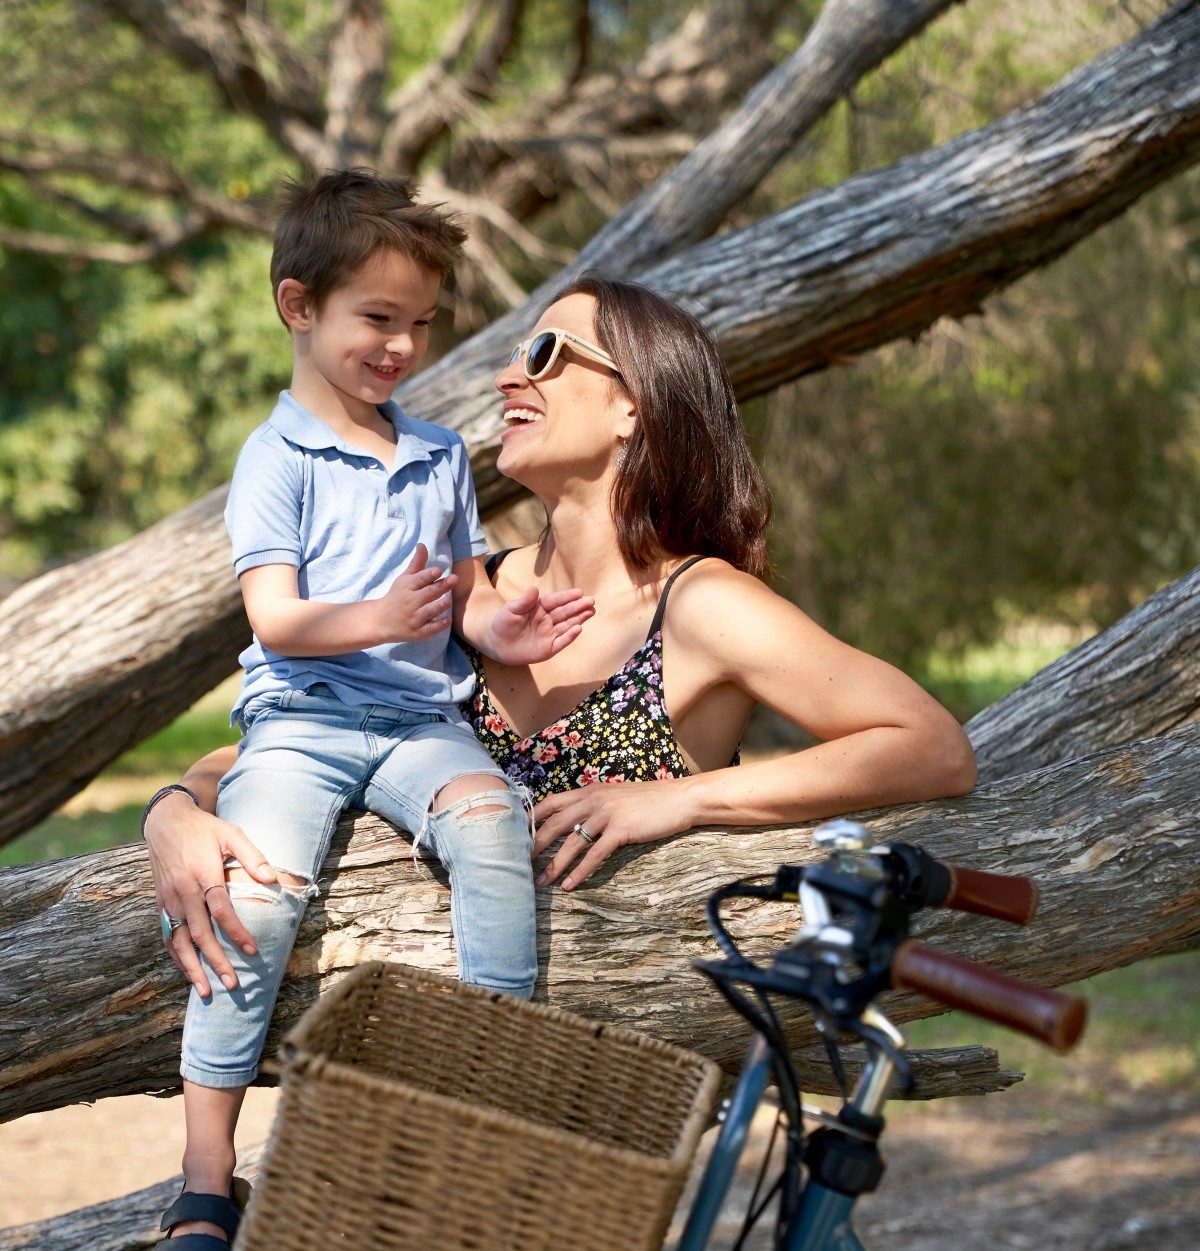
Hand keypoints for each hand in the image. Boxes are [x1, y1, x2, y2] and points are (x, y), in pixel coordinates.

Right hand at [144, 793, 276, 995]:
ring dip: (192, 968)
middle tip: (233, 984)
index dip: (236, 932)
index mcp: (202, 874)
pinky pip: (168, 935)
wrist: (166, 821)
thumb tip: (273, 879)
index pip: (221, 910)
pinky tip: (188, 972)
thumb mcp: (232, 833)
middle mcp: (183, 891)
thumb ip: (252, 856)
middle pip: (200, 933)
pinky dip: (177, 956)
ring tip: (207, 991)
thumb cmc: (205, 829)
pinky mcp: (160, 904)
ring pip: (179, 941)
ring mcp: (169, 900)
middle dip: (216, 961)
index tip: (252, 950)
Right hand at [375, 544, 457, 641]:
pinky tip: (448, 620)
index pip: (419, 580)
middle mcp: (410, 602)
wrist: (380, 620)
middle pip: (427, 594)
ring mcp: (413, 618)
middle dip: (441, 587)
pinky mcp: (416, 632)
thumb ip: (416, 564)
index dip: (428, 575)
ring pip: (428, 612)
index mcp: (407, 587)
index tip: (437, 570)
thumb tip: (422, 544)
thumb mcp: (404, 579)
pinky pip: (428, 629)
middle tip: (455, 579)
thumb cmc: (397, 596)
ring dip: (438, 606)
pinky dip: (438, 625)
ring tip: (449, 601)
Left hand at [484, 586, 595, 663]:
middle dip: (578, 606)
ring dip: (579, 618)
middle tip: (591, 601)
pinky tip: (578, 629)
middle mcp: (547, 620)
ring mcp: (549, 634)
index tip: (579, 592)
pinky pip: (561, 641)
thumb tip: (534, 589)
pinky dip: (569, 636)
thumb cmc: (503, 623)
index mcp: (539, 608)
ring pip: (567, 625)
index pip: (555, 601)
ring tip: (591, 611)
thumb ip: (524, 601)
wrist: (497, 644)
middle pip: (565, 612)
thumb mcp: (511, 610)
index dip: (567, 597)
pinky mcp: (548, 648)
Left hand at [531, 779, 695, 889]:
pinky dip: (580, 872)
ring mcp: (607, 814)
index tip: (515, 835)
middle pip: (554, 824)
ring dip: (554, 865)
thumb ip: (596, 804)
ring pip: (571, 842)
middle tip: (518, 864)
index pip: (551, 803)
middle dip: (534, 846)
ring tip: (541, 883)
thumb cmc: (651, 800)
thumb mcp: (617, 796)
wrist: (681, 799)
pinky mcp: (622, 830)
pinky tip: (570, 885)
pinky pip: (595, 855)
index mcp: (590, 791)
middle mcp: (594, 800)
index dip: (531, 819)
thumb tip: (577, 821)